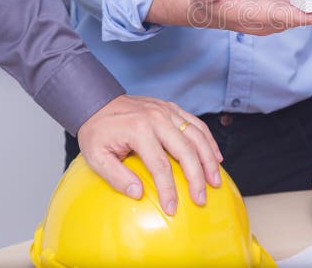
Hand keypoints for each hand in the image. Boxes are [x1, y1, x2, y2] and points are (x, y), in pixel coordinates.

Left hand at [77, 95, 222, 215]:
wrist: (97, 102)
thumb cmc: (97, 131)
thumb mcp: (96, 157)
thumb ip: (116, 177)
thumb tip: (138, 193)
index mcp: (139, 130)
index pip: (160, 165)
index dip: (169, 189)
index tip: (172, 208)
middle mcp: (157, 118)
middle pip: (186, 150)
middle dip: (197, 177)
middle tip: (201, 198)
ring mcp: (167, 111)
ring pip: (197, 135)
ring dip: (209, 159)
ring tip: (214, 180)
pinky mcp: (172, 108)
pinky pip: (197, 124)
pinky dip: (209, 141)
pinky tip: (216, 156)